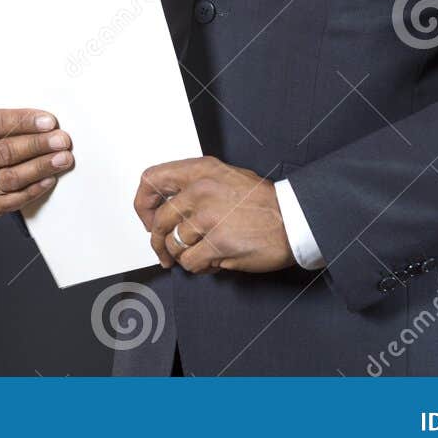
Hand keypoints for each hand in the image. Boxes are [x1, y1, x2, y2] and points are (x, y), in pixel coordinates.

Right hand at [0, 108, 74, 215]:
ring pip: (7, 178)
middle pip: (1, 152)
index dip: (23, 122)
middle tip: (61, 141)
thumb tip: (48, 124)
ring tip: (61, 160)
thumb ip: (14, 121)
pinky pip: (8, 202)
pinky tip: (48, 180)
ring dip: (39, 168)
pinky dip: (32, 191)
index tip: (49, 122)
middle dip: (36, 146)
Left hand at [134, 157, 293, 273]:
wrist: (294, 219)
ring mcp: (209, 218)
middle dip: (160, 242)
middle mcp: (201, 191)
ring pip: (174, 245)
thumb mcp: (227, 176)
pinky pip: (191, 262)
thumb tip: (168, 205)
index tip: (147, 218)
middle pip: (159, 222)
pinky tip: (213, 261)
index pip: (152, 180)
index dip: (143, 204)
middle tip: (165, 251)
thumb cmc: (264, 201)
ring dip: (183, 256)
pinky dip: (199, 267)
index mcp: (201, 171)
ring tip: (200, 254)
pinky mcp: (218, 244)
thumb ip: (196, 185)